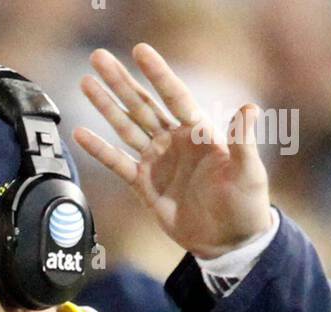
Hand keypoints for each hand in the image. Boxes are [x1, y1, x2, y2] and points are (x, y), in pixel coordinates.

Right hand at [74, 45, 271, 259]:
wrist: (228, 242)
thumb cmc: (245, 204)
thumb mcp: (249, 172)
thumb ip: (243, 141)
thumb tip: (249, 108)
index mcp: (199, 132)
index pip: (174, 96)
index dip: (157, 74)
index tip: (140, 51)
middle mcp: (174, 141)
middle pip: (142, 104)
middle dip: (121, 81)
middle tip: (98, 57)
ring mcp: (157, 162)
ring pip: (126, 127)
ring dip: (106, 106)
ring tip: (85, 83)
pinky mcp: (145, 185)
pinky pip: (118, 164)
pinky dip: (100, 150)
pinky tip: (81, 134)